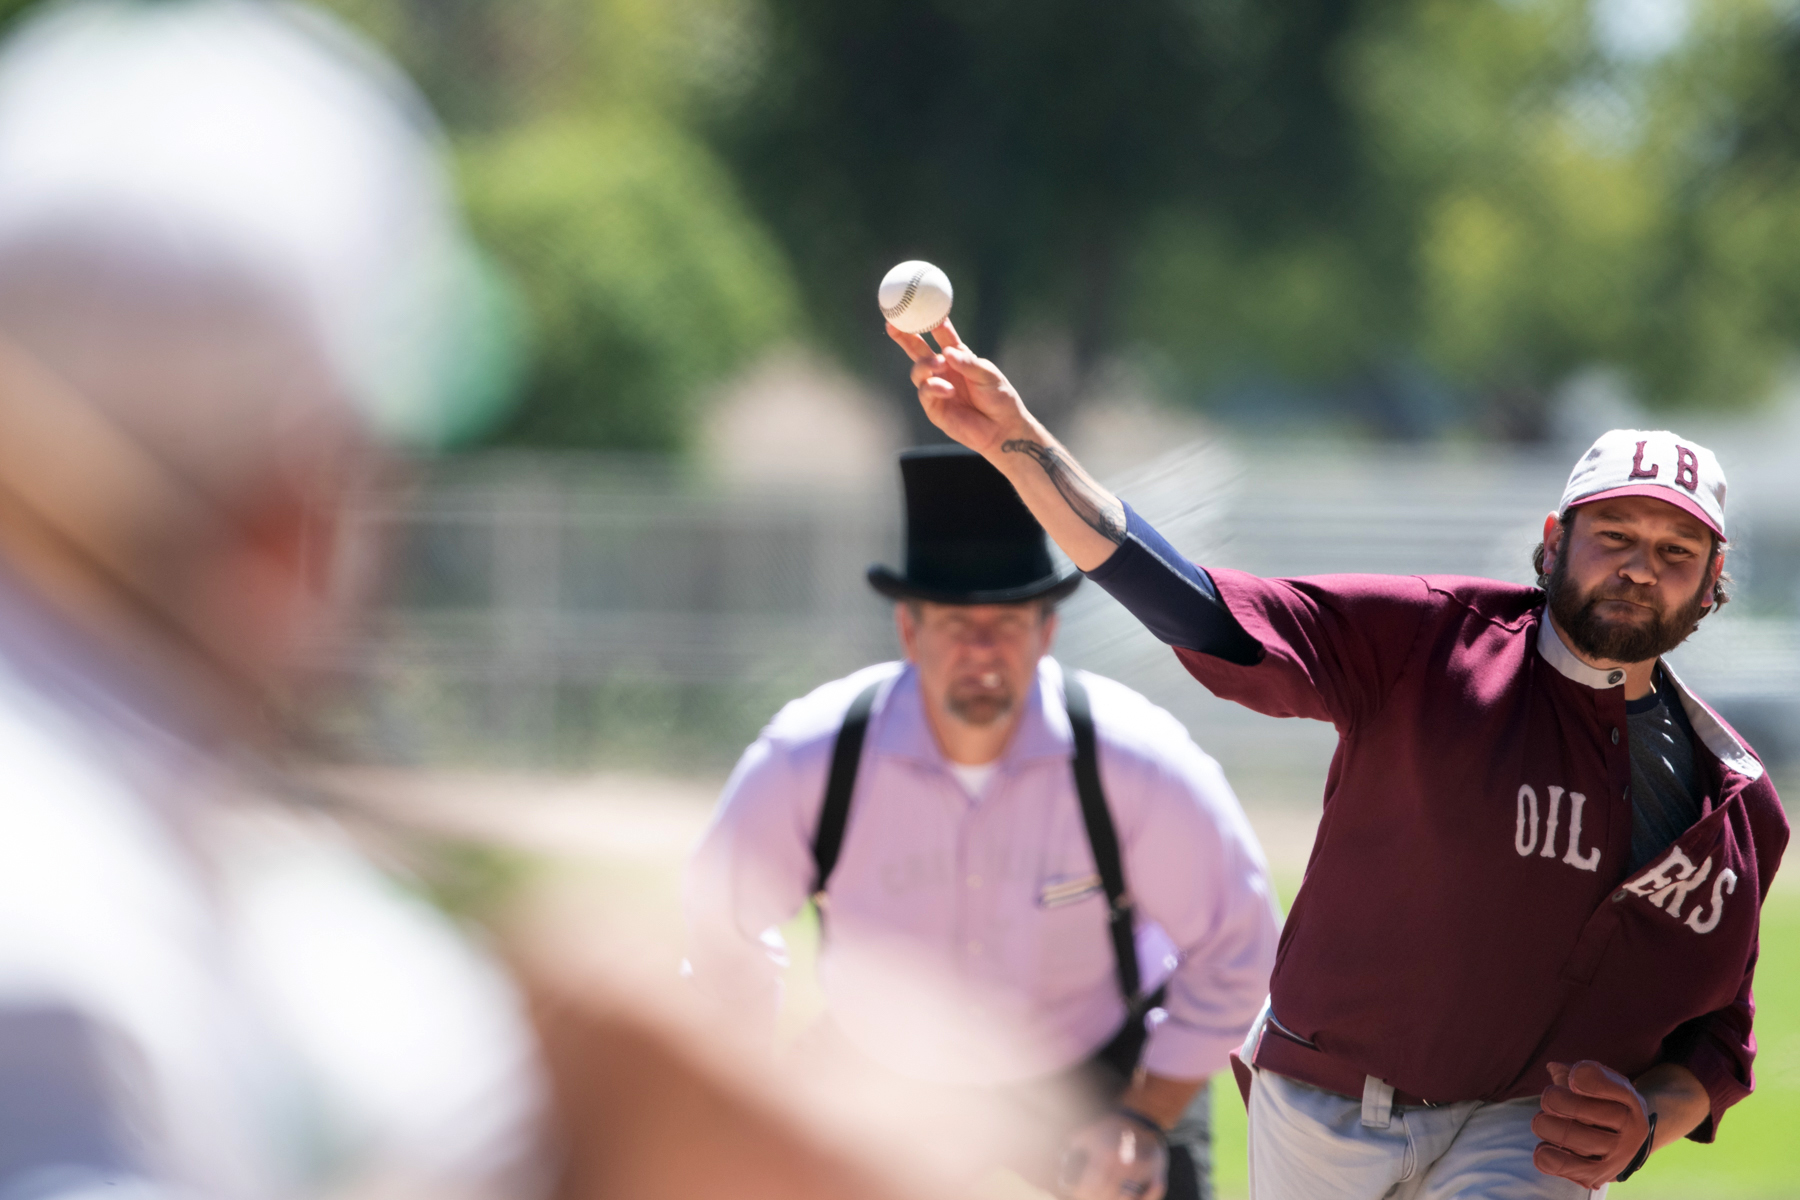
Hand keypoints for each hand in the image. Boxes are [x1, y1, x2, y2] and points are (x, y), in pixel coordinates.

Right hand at [886, 319, 1032, 455]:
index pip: (940, 334)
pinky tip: (948, 390)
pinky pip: (925, 392)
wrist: (1002, 429)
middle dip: (904, 336)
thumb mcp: (988, 374)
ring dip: (925, 364)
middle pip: (918, 349)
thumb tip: (947, 352)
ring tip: (939, 365)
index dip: (929, 320)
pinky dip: (933, 387)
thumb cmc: (999, 398)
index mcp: (958, 356)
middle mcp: (944, 370)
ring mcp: (937, 388)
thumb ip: (968, 363)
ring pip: (918, 370)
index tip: (919, 306)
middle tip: (892, 324)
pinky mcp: (934, 408)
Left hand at [1056, 1110, 1167, 1199]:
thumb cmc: (1112, 1128)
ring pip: (1128, 1199)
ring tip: (1109, 1195)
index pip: (1090, 1187)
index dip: (1081, 1193)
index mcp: (1105, 1156)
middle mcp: (1125, 1165)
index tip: (1077, 1192)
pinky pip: (1151, 1195)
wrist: (1141, 1117)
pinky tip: (1132, 1198)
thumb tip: (1062, 1160)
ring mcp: (1143, 1170)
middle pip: (1108, 1195)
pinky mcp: (1158, 1172)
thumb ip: (1073, 1146)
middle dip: (1097, 1198)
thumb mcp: (1089, 1133)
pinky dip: (1143, 1199)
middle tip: (1091, 1195)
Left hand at [1532, 1060, 1651, 1187]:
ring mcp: (1616, 1154)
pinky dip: (1550, 1158)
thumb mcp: (1599, 1084)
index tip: (1573, 1078)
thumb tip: (1552, 1068)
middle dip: (1557, 1101)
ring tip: (1540, 1122)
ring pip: (1579, 1141)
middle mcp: (1629, 1128)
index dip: (1585, 1077)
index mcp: (1629, 1099)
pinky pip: (1571, 1167)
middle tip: (1548, 1098)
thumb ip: (1574, 1074)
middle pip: (1588, 1112)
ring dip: (1550, 1128)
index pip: (1608, 1084)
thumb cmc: (1604, 1104)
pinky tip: (1542, 1148)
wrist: (1626, 1145)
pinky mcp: (1600, 1174)